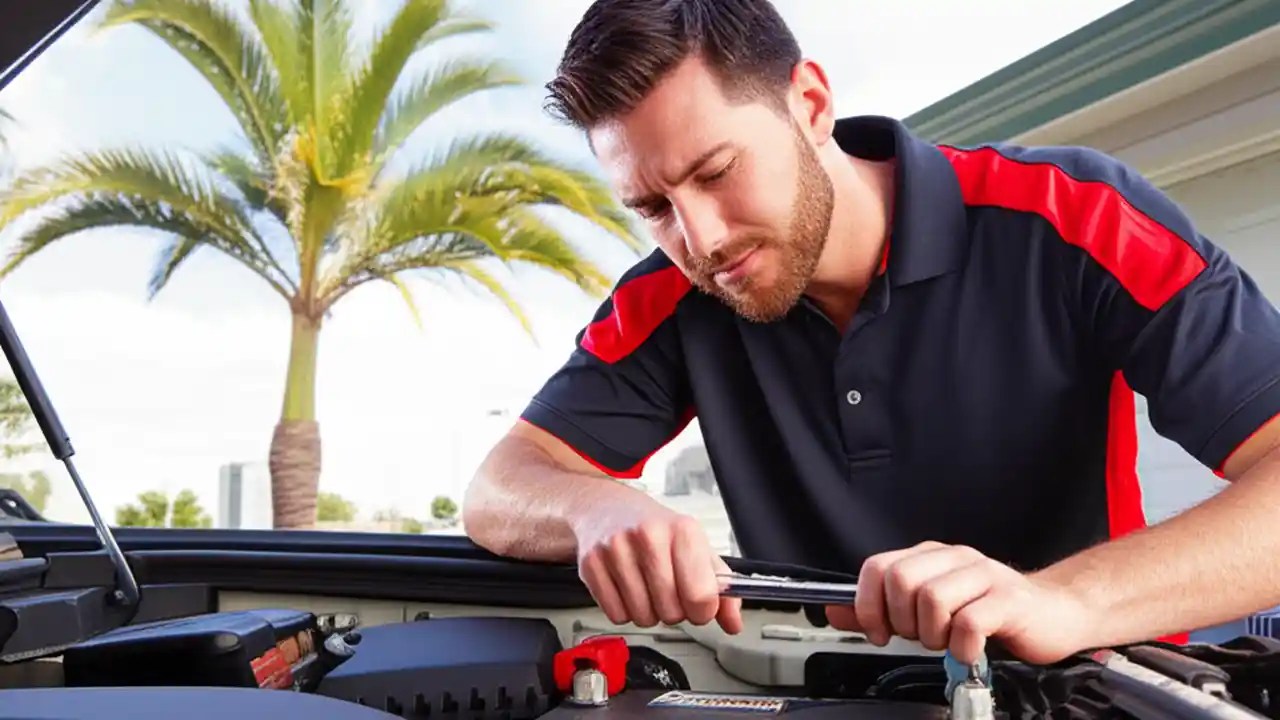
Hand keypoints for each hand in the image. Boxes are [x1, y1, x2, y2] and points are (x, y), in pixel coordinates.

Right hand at [572, 498, 742, 633]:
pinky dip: (624, 610)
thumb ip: (721, 586)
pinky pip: (616, 615)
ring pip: (643, 617)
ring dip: (648, 612)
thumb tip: (733, 622)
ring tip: (646, 586)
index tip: (700, 604)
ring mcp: (616, 550)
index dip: (704, 610)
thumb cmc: (655, 528)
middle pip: (672, 612)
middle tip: (669, 590)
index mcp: (682, 530)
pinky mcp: (591, 565)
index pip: (701, 595)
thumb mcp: (696, 547)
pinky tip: (626, 588)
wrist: (605, 507)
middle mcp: (648, 536)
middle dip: (674, 611)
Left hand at [825, 541, 1092, 664]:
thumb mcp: (929, 609)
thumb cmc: (988, 613)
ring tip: (948, 642)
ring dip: (932, 635)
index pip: (878, 567)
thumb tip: (834, 610)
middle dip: (901, 620)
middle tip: (918, 637)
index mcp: (930, 556)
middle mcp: (954, 558)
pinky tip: (970, 650)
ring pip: (932, 599)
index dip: (868, 604)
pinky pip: (969, 622)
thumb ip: (882, 609)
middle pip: (901, 580)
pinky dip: (962, 646)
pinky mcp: (1008, 600)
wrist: (1054, 615)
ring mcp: (983, 575)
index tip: (878, 631)